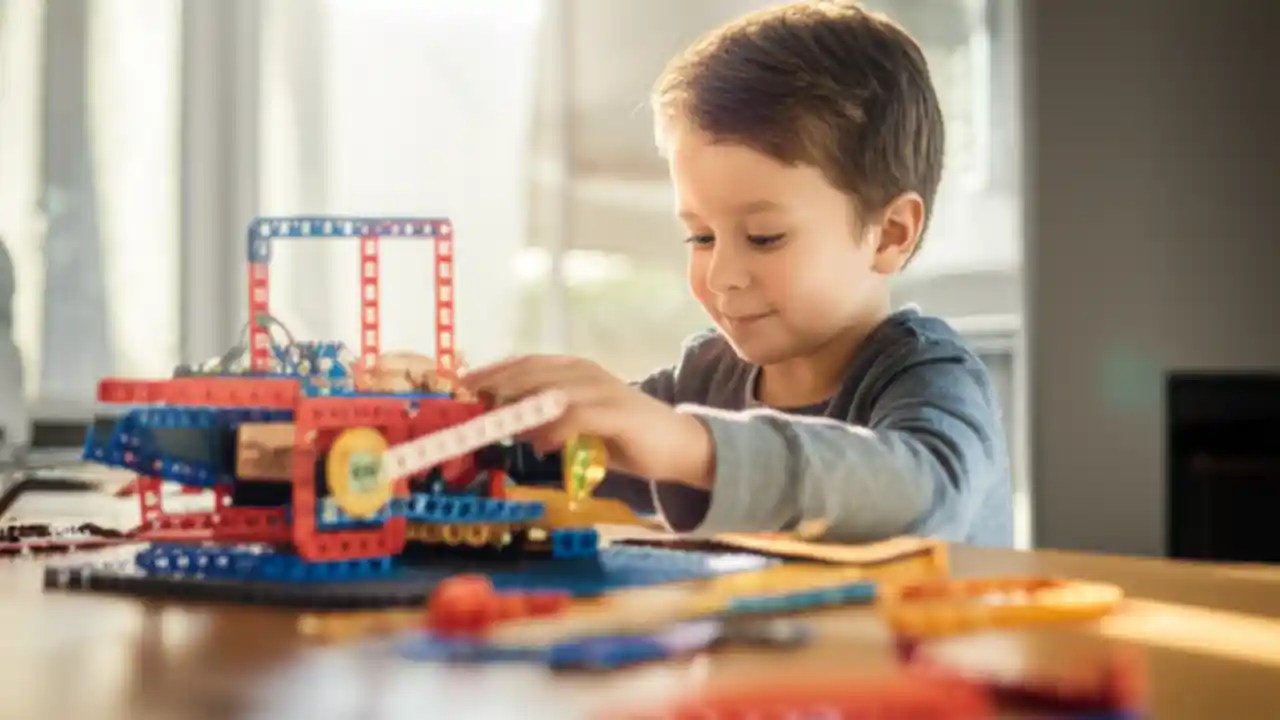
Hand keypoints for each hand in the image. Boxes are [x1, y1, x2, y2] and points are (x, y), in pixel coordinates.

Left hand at [457, 355, 713, 487]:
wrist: (678, 445)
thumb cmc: (622, 437)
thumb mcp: (575, 427)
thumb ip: (543, 422)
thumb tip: (505, 425)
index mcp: (572, 370)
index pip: (524, 363)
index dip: (491, 372)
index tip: (462, 387)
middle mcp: (584, 372)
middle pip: (530, 371)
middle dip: (496, 386)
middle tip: (470, 406)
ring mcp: (602, 389)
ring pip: (550, 390)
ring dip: (520, 408)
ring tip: (499, 425)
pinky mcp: (617, 411)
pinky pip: (578, 415)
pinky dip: (554, 429)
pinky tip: (541, 445)